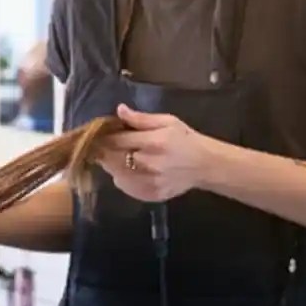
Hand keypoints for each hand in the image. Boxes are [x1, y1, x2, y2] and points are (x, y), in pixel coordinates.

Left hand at [96, 104, 212, 202]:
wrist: (205, 165)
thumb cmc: (185, 140)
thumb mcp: (167, 121)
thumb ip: (141, 118)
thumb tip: (119, 110)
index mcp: (153, 142)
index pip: (116, 140)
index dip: (103, 136)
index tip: (99, 133)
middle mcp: (149, 164)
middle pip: (111, 158)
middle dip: (104, 150)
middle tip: (105, 145)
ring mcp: (149, 183)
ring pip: (115, 174)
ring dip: (111, 165)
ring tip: (119, 156)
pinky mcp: (150, 195)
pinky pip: (125, 187)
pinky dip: (121, 178)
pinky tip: (129, 170)